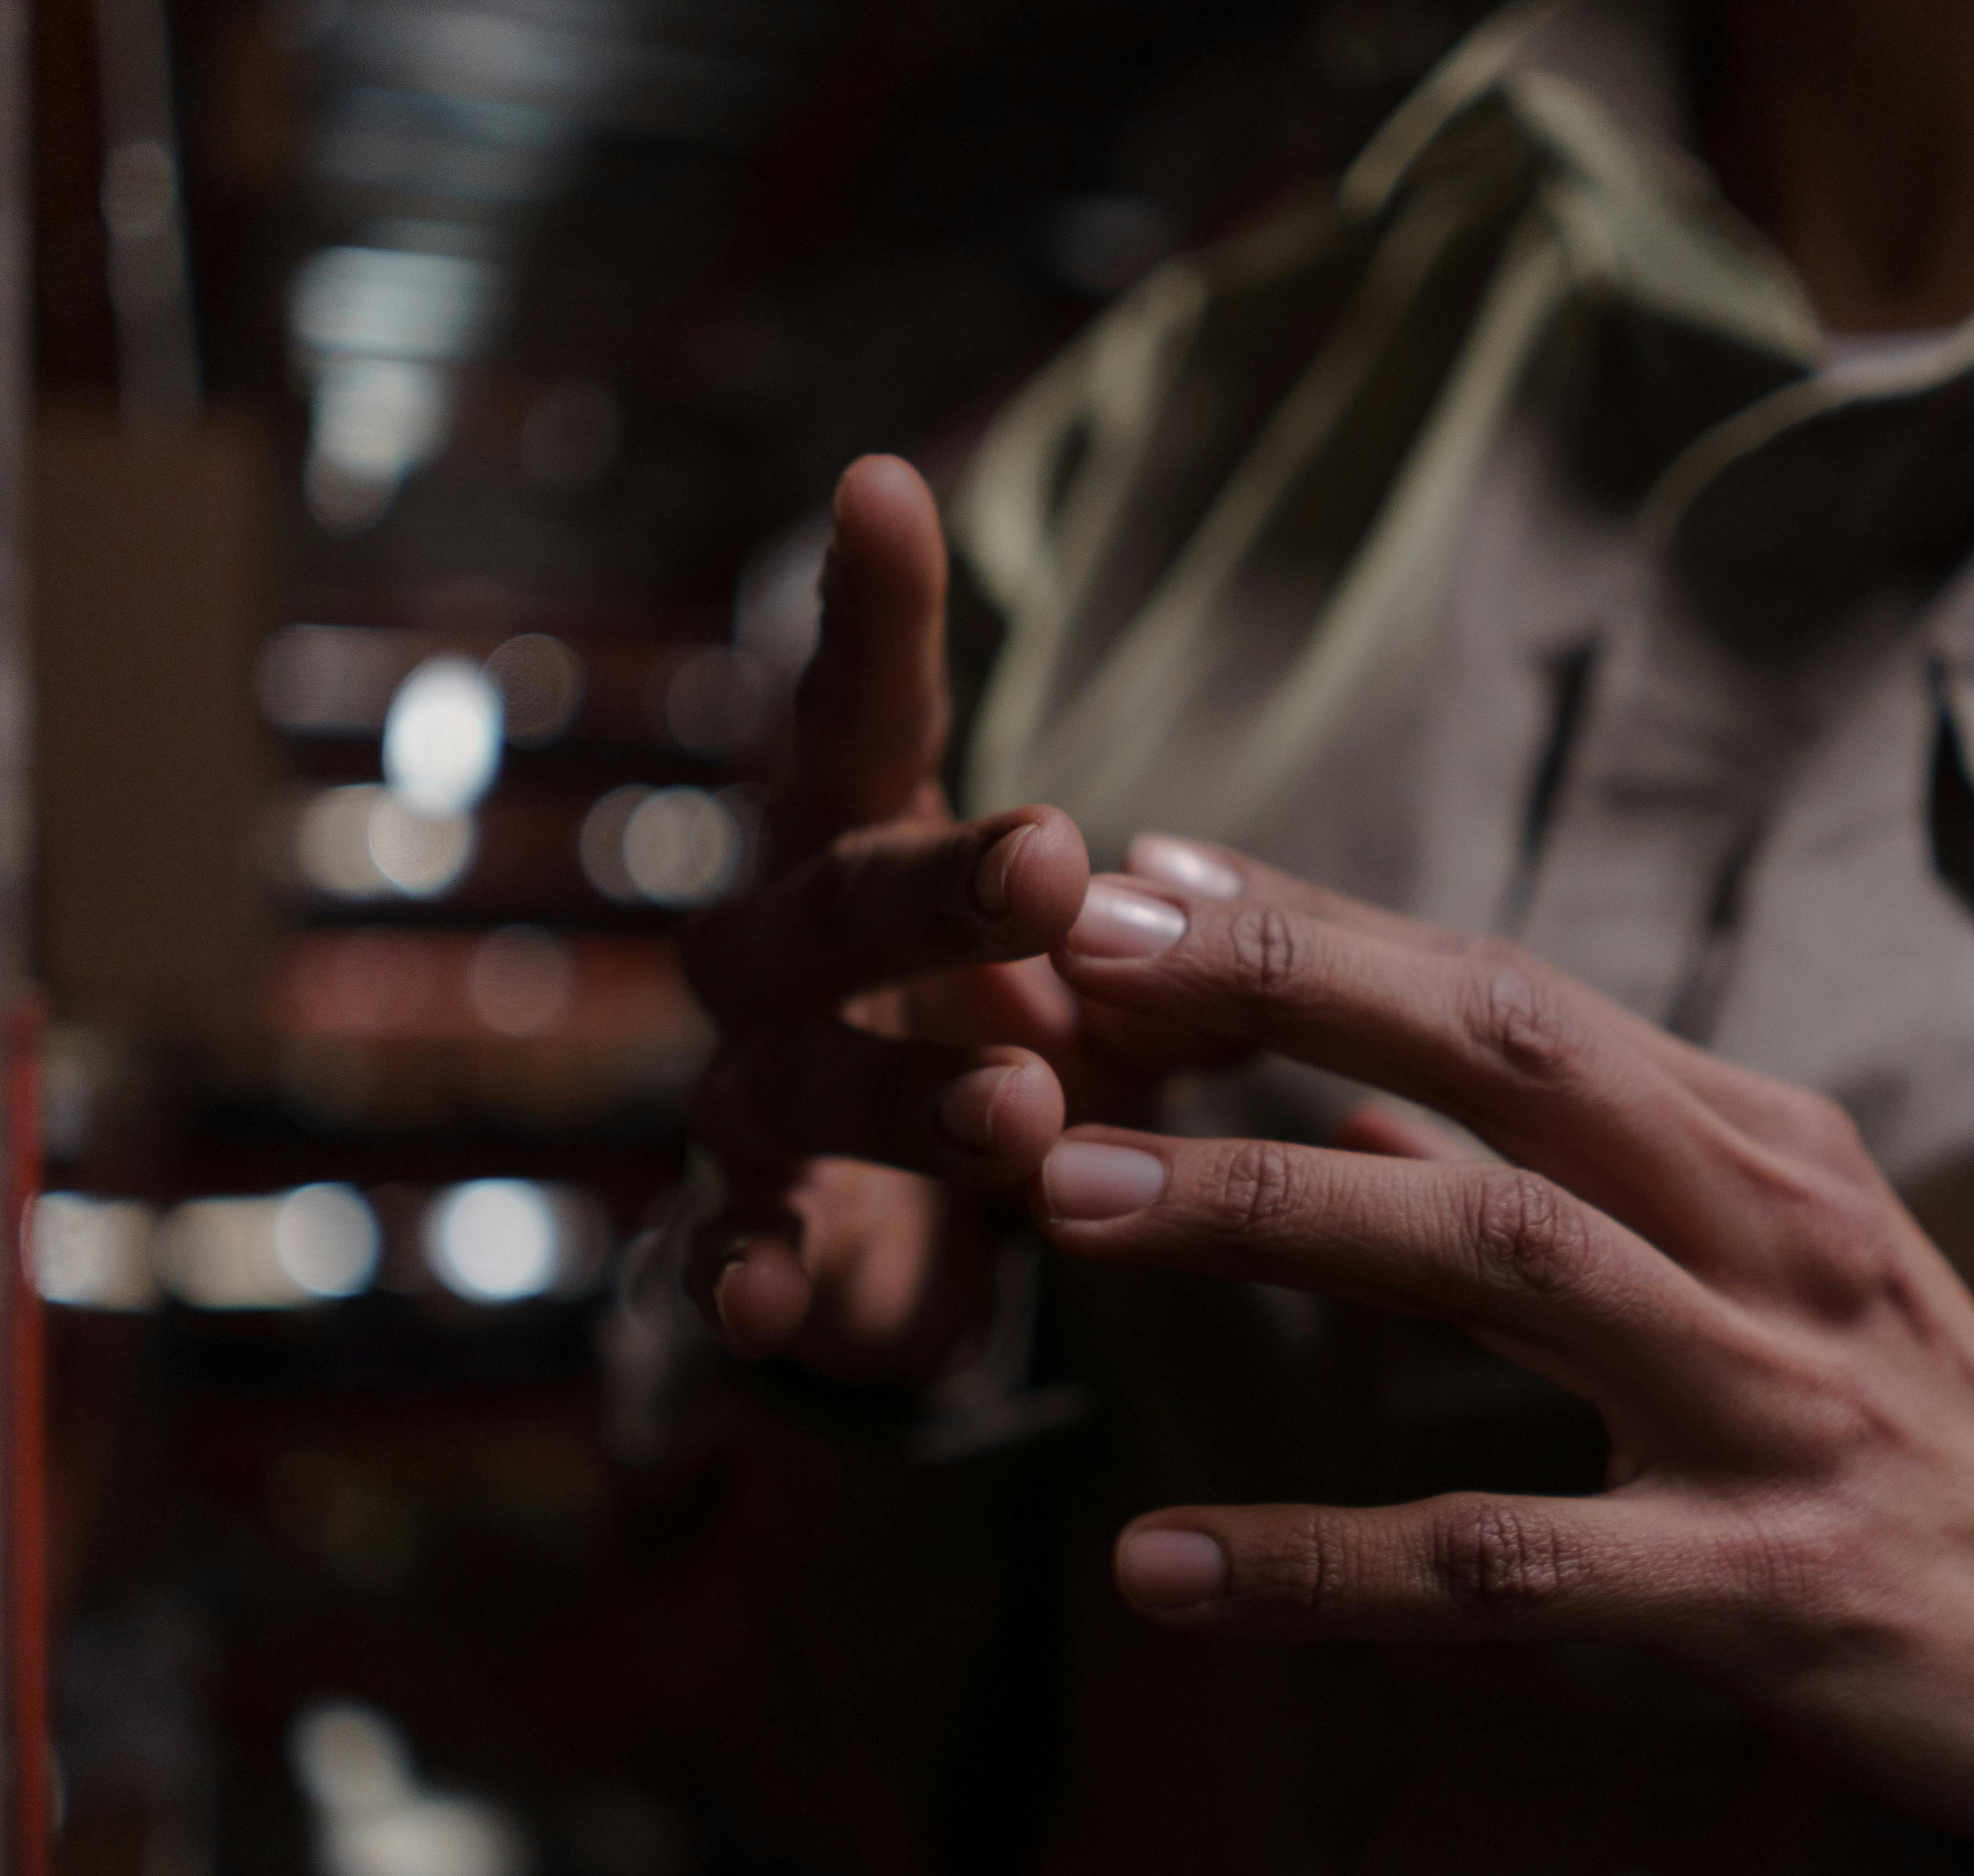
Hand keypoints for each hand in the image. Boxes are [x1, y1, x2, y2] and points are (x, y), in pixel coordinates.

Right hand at [679, 458, 1246, 1379]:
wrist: (912, 1249)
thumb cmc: (1014, 1059)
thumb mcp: (1115, 992)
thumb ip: (1184, 944)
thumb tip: (1253, 904)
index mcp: (869, 854)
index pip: (865, 716)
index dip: (870, 611)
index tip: (881, 483)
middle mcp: (781, 958)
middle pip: (835, 893)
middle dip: (936, 885)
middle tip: (1048, 862)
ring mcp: (750, 1099)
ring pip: (798, 1080)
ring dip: (902, 1094)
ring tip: (1020, 1112)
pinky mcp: (743, 1240)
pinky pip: (720, 1253)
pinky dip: (733, 1274)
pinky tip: (759, 1294)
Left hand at [1024, 846, 1973, 1854]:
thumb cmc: (1918, 1445)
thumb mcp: (1763, 1274)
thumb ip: (1566, 1185)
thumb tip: (1359, 1103)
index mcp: (1764, 1144)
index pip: (1514, 989)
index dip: (1321, 925)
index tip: (1140, 874)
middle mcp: (1773, 1231)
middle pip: (1510, 1055)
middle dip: (1285, 986)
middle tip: (1076, 956)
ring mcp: (1774, 1399)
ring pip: (1498, 1257)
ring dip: (1271, 1210)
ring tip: (1066, 1195)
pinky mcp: (1765, 1582)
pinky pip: (1504, 1562)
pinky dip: (1323, 1562)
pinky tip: (1165, 1570)